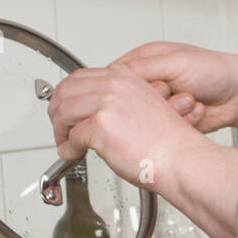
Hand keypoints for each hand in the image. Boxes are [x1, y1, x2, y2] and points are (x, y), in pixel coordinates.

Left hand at [46, 65, 192, 188]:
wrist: (181, 159)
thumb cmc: (168, 143)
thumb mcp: (143, 108)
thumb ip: (118, 104)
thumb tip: (93, 113)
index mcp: (125, 77)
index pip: (81, 78)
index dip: (67, 95)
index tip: (64, 110)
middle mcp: (115, 85)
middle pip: (67, 91)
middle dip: (57, 112)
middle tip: (58, 128)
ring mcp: (107, 103)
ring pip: (64, 111)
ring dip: (59, 130)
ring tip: (65, 144)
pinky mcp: (101, 124)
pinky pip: (72, 136)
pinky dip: (68, 148)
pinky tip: (73, 154)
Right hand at [107, 41, 237, 134]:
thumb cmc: (214, 70)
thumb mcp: (175, 62)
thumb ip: (143, 68)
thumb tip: (114, 73)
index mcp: (146, 61)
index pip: (117, 76)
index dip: (119, 89)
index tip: (129, 93)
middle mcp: (152, 83)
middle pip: (130, 102)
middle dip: (153, 100)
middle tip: (170, 92)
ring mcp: (162, 104)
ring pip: (148, 119)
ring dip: (172, 112)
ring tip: (190, 99)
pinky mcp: (172, 122)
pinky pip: (166, 129)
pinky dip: (183, 121)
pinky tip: (197, 110)